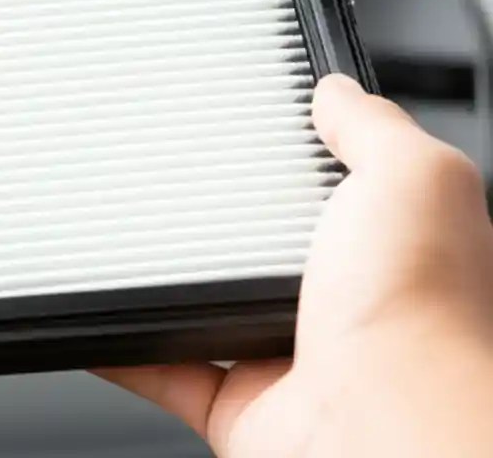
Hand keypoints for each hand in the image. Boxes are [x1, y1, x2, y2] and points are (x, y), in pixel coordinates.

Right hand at [95, 74, 492, 455]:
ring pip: (203, 306)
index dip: (290, 156)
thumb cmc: (418, 313)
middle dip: (213, 218)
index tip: (248, 130)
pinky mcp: (234, 401)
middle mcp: (337, 303)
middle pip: (255, 244)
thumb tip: (340, 92)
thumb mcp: (415, 174)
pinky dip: (122, 345)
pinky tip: (94, 311)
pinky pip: (159, 366)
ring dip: (164, 281)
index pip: (329, 186)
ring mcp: (283, 355)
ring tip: (128, 239)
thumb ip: (375, 128)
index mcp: (386, 245)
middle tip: (173, 180)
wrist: (381, 421)